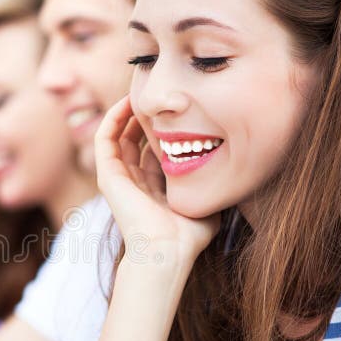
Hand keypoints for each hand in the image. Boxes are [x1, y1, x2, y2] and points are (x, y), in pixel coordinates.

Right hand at [95, 96, 218, 268]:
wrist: (167, 250)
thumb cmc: (188, 235)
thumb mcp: (204, 200)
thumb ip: (212, 184)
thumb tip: (234, 170)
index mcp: (154, 188)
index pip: (154, 149)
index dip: (164, 127)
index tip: (179, 106)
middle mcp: (134, 181)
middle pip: (134, 138)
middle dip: (145, 114)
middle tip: (160, 93)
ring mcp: (118, 178)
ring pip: (117, 134)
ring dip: (127, 111)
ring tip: (141, 89)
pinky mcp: (107, 175)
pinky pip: (105, 138)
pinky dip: (113, 117)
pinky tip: (128, 101)